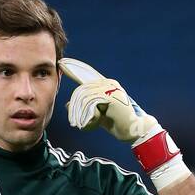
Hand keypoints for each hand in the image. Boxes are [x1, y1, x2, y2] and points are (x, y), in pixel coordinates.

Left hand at [59, 57, 189, 191]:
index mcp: (105, 85)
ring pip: (85, 96)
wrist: (133, 130)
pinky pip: (92, 102)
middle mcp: (108, 83)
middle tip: (74, 123)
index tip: (62, 64)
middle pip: (82, 89)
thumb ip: (84, 108)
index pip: (86, 76)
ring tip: (82, 126)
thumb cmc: (115, 123)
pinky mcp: (112, 96)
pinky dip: (89, 116)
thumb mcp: (96, 115)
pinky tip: (92, 125)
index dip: (73, 70)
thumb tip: (67, 103)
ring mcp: (111, 88)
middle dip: (75, 106)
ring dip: (81, 113)